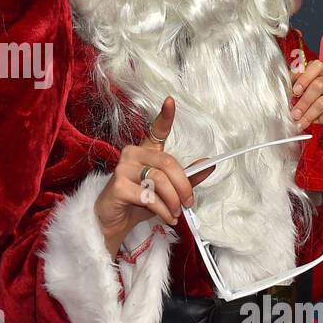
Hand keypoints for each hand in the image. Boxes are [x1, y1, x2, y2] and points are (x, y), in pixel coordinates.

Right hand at [92, 96, 212, 256]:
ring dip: (173, 201)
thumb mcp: (167, 190)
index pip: (156, 130)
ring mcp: (123, 168)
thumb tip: (208, 165)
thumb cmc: (139, 202)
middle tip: (188, 202)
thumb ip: (186, 178)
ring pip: (160, 180)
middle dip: (183, 186)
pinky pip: (149, 196)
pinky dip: (162, 210)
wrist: (114, 221)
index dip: (165, 116)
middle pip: (168, 163)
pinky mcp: (118, 185)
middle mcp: (132, 154)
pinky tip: (166, 217)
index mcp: (145, 151)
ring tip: (176, 213)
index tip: (171, 101)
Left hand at [290, 59, 322, 127]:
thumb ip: (291, 88)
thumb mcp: (296, 95)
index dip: (305, 77)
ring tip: (300, 122)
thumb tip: (282, 86)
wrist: (321, 127)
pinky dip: (320, 120)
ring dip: (309, 114)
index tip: (295, 90)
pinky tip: (314, 124)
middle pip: (319, 85)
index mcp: (319, 74)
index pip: (317, 66)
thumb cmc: (305, 106)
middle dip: (304, 101)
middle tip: (294, 113)